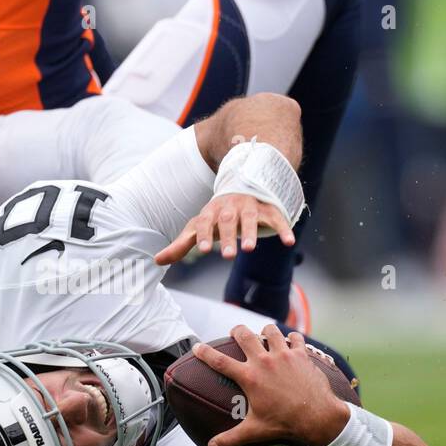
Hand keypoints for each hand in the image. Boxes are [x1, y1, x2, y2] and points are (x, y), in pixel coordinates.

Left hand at [154, 194, 294, 265]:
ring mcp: (250, 206)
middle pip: (228, 221)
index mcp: (211, 211)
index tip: (204, 249)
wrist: (244, 185)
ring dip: (252, 232)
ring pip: (251, 218)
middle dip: (228, 237)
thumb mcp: (199, 227)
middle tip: (228, 256)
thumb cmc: (216, 215)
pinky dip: (283, 229)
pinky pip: (277, 218)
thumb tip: (156, 261)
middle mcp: (230, 207)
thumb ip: (180, 245)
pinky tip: (289, 242)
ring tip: (250, 249)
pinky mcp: (269, 209)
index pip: (205, 222)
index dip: (205, 235)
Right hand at [193, 324, 349, 445]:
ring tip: (264, 333)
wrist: (317, 417)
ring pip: (271, 331)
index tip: (197, 347)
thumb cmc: (284, 424)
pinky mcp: (301, 355)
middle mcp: (264, 361)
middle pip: (244, 336)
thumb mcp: (254, 431)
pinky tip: (292, 341)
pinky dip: (292, 338)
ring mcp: (284, 355)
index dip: (205, 353)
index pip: (220, 361)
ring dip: (266, 330)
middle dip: (237, 331)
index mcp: (249, 377)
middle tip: (234, 332)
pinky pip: (296, 338)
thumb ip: (231, 438)